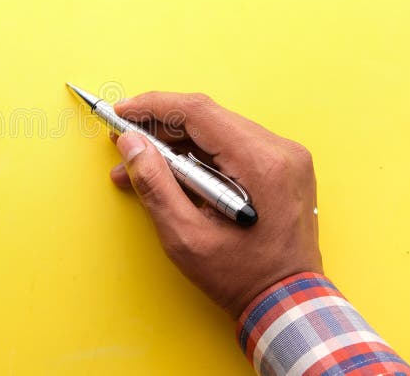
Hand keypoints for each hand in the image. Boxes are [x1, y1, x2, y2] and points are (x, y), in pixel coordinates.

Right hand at [109, 92, 322, 318]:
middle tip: (123, 141)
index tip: (122, 111)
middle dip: (160, 126)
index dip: (154, 107)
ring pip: (217, 129)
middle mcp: (279, 151)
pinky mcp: (281, 166)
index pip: (198, 112)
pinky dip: (198, 154)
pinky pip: (232, 144)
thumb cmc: (242, 278)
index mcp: (260, 163)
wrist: (288, 302)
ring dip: (176, 143)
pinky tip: (172, 172)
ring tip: (140, 165)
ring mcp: (285, 157)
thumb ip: (155, 185)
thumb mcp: (186, 237)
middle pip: (207, 117)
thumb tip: (130, 144)